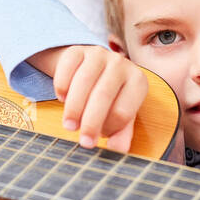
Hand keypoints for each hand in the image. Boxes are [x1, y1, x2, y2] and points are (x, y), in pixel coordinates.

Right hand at [31, 45, 147, 152]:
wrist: (95, 68)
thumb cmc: (111, 98)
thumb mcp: (120, 114)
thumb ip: (122, 133)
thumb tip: (117, 150)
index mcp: (137, 81)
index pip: (123, 111)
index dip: (110, 129)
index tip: (99, 139)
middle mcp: (121, 64)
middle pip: (103, 96)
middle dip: (91, 122)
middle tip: (83, 142)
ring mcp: (99, 53)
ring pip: (83, 82)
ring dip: (74, 108)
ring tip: (69, 126)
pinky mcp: (77, 50)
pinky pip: (66, 68)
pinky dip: (62, 86)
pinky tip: (62, 99)